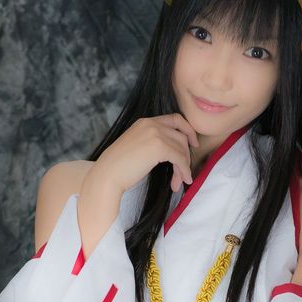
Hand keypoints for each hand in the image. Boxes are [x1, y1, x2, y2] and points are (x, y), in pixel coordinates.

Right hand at [82, 113, 199, 195]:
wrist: (108, 174)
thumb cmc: (120, 167)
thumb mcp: (138, 147)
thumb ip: (154, 144)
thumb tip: (175, 155)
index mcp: (145, 122)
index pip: (175, 119)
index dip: (188, 130)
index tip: (193, 143)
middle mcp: (151, 124)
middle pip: (181, 136)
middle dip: (185, 157)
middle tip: (183, 175)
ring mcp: (155, 133)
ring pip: (182, 148)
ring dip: (183, 167)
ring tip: (180, 182)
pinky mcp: (159, 147)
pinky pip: (180, 158)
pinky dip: (184, 170)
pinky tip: (182, 181)